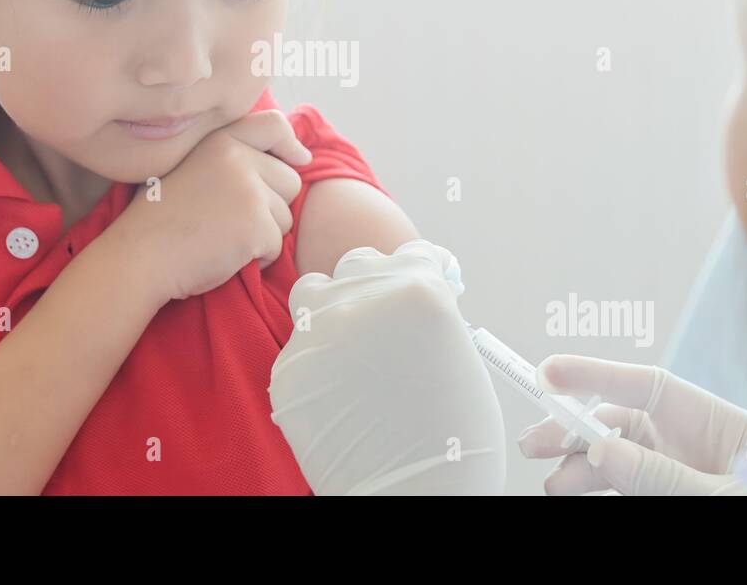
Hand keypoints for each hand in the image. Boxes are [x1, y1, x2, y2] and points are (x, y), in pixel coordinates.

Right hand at [114, 109, 311, 301]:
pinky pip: (276, 246)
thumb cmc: (165, 219)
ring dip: (263, 234)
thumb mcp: (194, 168)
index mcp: (220, 140)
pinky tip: (225, 255)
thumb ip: (233, 157)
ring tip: (223, 237)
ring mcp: (249, 191)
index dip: (291, 144)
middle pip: (290, 180)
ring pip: (285, 217)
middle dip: (272, 205)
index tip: (299, 159)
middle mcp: (238, 158)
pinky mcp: (256, 225)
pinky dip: (257, 258)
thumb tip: (296, 157)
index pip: (274, 125)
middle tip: (231, 219)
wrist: (141, 255)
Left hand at [269, 240, 505, 494]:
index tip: (410, 289)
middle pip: (356, 263)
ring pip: (312, 291)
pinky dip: (314, 365)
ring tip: (346, 349)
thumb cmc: (452, 436)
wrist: (416, 493)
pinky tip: (335, 395)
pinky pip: (298, 350)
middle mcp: (363, 298)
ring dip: (328, 309)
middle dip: (368, 287)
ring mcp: (319, 331)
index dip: (412, 273)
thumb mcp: (458, 353)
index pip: (408, 253)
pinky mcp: (289, 369)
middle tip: (380, 326)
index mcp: (417, 288)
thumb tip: (407, 302)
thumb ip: (428, 313)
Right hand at [518, 355, 746, 494]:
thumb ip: (662, 474)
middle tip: (534, 443)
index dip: (592, 374)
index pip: (642, 385)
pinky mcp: (675, 498)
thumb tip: (602, 451)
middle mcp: (691, 441)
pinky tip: (581, 495)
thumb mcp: (725, 492)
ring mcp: (681, 472)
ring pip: (617, 461)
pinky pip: (628, 489)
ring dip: (581, 469)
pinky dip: (602, 491)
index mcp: (712, 418)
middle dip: (573, 429)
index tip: (547, 373)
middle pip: (618, 423)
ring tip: (556, 486)